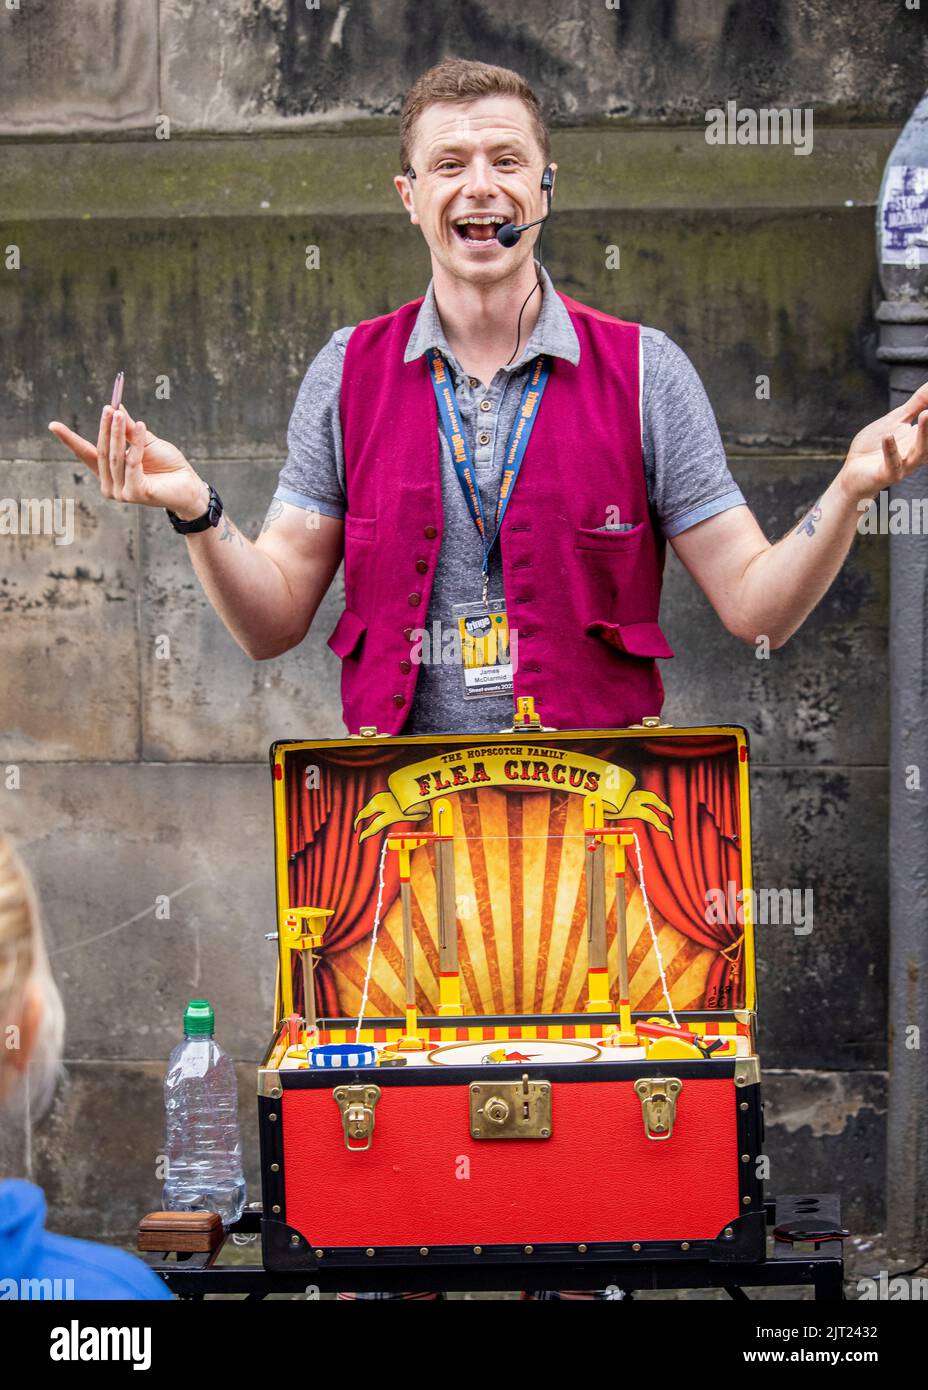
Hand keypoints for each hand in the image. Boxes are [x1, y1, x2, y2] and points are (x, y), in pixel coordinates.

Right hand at [48, 403, 208, 519]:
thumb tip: (115, 409)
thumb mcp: (145, 442)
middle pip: (101, 452)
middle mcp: (111, 486)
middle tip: (107, 408)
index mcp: (109, 474)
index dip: (70, 440)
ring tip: (119, 413)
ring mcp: (121, 493)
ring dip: (118, 432)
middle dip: (103, 428)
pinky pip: (132, 462)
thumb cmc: (168, 465)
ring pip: (116, 456)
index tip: (53, 425)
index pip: (86, 454)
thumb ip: (128, 430)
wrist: (189, 485)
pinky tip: (141, 426)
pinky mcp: (136, 493)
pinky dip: (136, 443)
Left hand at [838, 382, 927, 506]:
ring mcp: (903, 465)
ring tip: (927, 414)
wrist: (853, 472)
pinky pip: (892, 464)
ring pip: (920, 452)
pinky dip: (891, 450)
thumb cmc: (876, 445)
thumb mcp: (896, 419)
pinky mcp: (886, 474)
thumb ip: (916, 404)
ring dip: (925, 434)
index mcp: (922, 439)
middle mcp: (917, 453)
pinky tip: (888, 435)